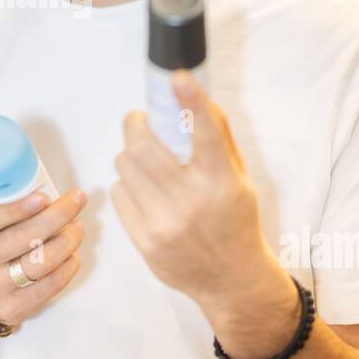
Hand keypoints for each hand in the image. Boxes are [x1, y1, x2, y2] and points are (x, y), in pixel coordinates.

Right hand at [0, 187, 86, 325]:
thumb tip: (37, 179)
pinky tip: (73, 253)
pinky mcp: (13, 308)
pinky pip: (49, 286)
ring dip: (67, 241)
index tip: (44, 197)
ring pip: (41, 263)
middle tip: (77, 200)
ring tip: (78, 227)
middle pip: (23, 239)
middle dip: (57, 216)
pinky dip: (67, 266)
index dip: (18, 209)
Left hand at [110, 69, 283, 315]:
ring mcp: (166, 223)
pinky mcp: (145, 241)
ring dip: (130, 155)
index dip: (191, 102)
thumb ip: (217, 138)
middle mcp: (193, 201)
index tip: (178, 78)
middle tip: (139, 120)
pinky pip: (119, 194)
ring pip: (125, 167)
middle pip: (142, 147)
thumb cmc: (235, 219)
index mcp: (222, 181)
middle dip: (135, 125)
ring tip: (145, 160)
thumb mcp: (239, 178)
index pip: (206, 134)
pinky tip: (145, 192)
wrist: (232, 279)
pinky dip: (128, 185)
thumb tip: (193, 96)